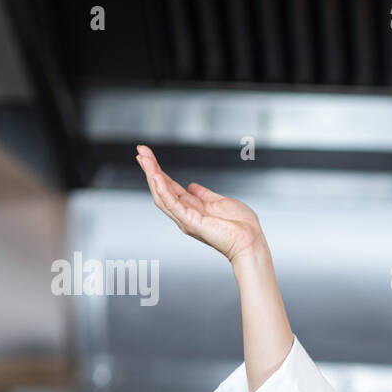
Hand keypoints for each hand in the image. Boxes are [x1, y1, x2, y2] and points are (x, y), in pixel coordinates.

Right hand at [135, 144, 263, 262]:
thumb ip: (204, 195)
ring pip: (162, 195)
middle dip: (151, 169)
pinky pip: (172, 204)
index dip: (159, 171)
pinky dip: (162, 190)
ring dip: (152, 175)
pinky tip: (155, 176)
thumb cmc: (241, 226)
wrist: (250, 240)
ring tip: (144, 159)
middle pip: (162, 189)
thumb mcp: (220, 202)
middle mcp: (186, 214)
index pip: (170, 187)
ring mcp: (186, 218)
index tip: (149, 156)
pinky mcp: (190, 222)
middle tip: (141, 151)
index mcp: (193, 208)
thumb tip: (192, 186)